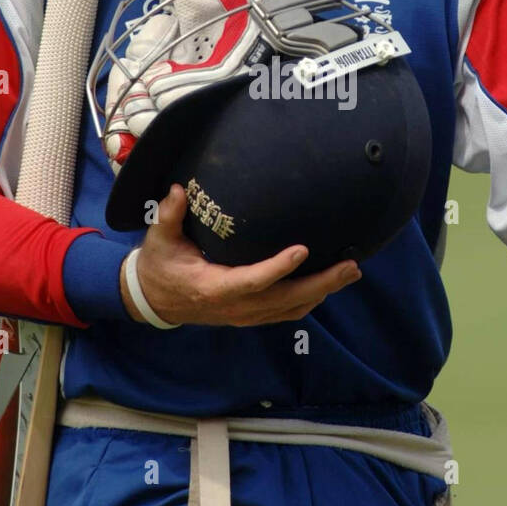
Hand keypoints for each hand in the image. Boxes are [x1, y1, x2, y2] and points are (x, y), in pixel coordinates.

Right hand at [120, 182, 361, 326]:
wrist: (156, 300)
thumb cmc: (160, 266)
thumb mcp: (159, 240)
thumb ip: (169, 216)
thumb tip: (178, 190)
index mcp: (214, 287)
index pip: (251, 281)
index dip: (278, 268)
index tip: (302, 250)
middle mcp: (236, 306)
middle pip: (285, 299)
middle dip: (321, 283)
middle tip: (350, 265)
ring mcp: (246, 315)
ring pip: (292, 308)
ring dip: (324, 291)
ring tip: (350, 271)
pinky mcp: (252, 315)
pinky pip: (287, 312)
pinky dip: (311, 299)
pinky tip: (329, 284)